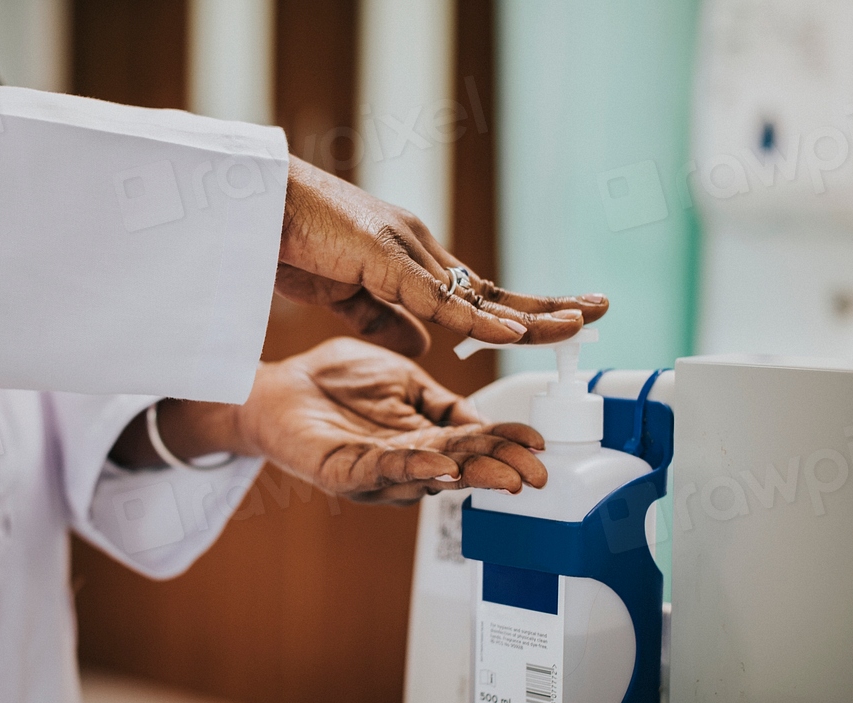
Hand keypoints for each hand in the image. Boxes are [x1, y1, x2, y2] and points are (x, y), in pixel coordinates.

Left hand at [234, 338, 547, 502]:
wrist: (275, 386)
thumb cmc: (335, 382)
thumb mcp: (404, 382)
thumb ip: (443, 402)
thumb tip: (486, 419)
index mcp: (423, 437)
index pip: (473, 442)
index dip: (506, 444)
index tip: (540, 445)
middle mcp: (404, 461)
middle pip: (460, 467)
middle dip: (499, 469)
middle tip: (533, 473)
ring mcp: (374, 471)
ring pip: (427, 476)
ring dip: (467, 475)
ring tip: (502, 474)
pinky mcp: (341, 472)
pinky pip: (380, 471)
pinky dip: (413, 468)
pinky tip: (441, 467)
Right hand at [277, 156, 607, 354]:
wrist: (252, 206)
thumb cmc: (291, 240)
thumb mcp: (345, 294)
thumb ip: (386, 319)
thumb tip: (424, 345)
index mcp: (408, 260)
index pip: (473, 292)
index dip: (515, 310)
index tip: (554, 322)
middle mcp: (417, 250)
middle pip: (492, 287)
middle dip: (546, 303)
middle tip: (600, 309)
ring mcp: (404, 252)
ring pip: (478, 291)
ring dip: (531, 311)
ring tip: (580, 321)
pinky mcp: (382, 259)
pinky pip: (437, 297)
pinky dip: (477, 317)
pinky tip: (512, 331)